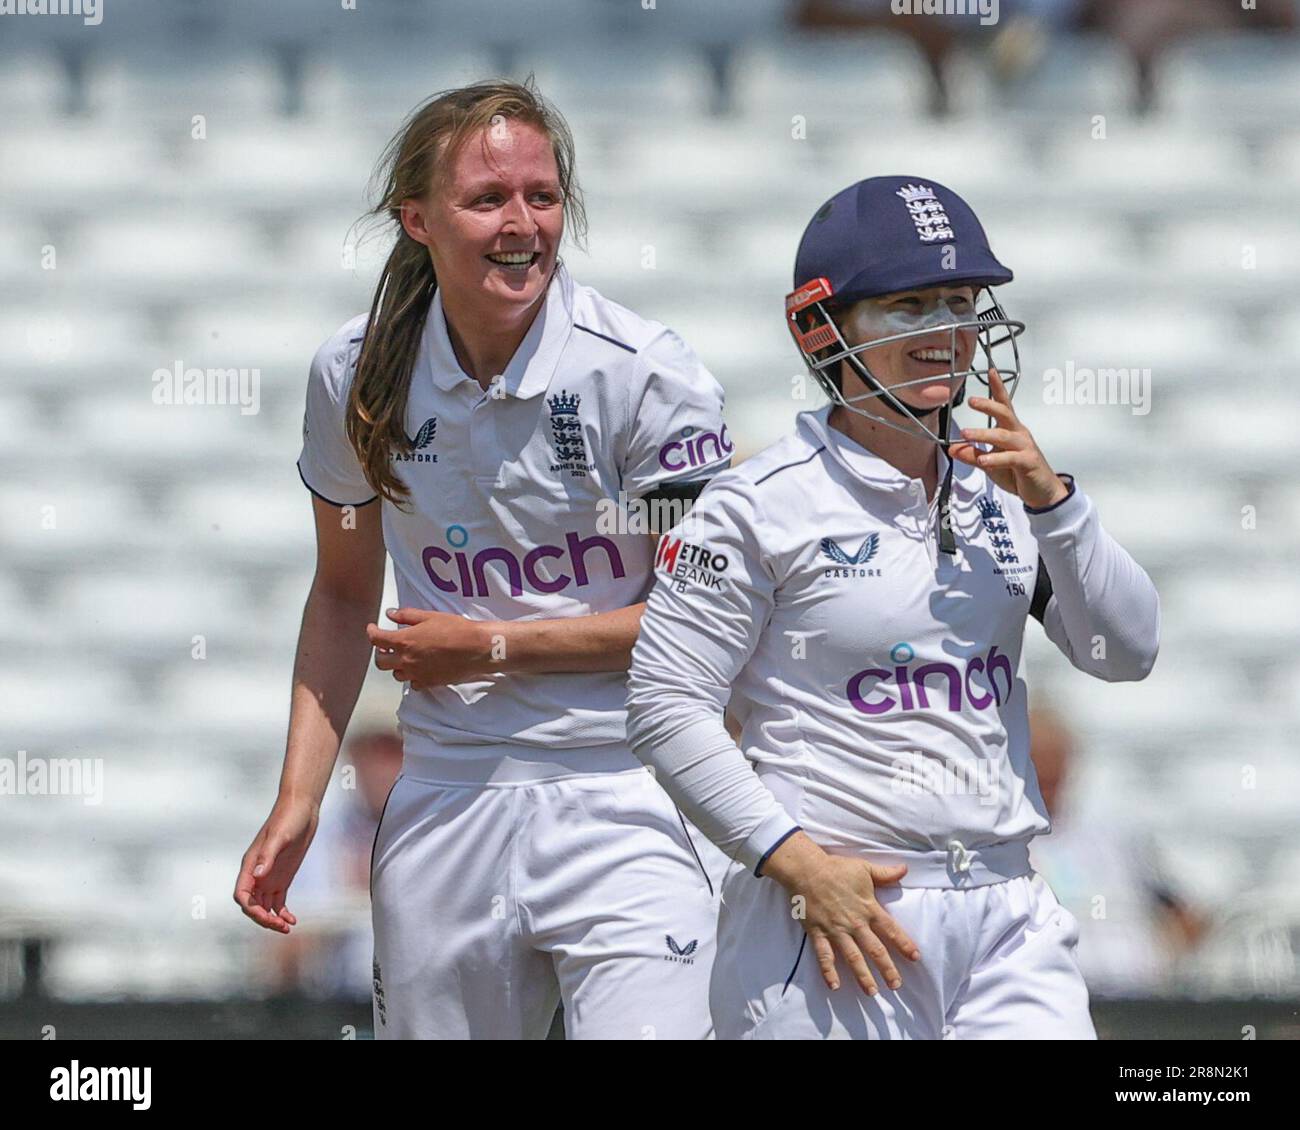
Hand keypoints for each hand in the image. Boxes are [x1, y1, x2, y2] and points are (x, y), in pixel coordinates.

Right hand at [233, 794, 317, 933]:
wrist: (302, 809)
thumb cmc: (288, 819)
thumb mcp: (279, 837)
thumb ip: (267, 856)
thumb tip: (258, 875)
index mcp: (250, 865)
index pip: (242, 894)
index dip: (250, 909)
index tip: (265, 917)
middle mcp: (256, 874)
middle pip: (252, 905)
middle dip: (263, 918)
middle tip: (281, 927)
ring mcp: (269, 877)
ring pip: (264, 906)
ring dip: (272, 919)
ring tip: (287, 928)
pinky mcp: (282, 878)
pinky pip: (277, 901)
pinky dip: (282, 913)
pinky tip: (292, 920)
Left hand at [367, 607, 495, 689]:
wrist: (476, 648)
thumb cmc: (456, 629)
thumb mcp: (430, 616)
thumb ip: (406, 616)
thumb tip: (390, 614)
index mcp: (404, 641)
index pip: (376, 639)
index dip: (371, 632)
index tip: (373, 628)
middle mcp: (406, 660)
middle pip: (380, 662)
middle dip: (380, 653)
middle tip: (385, 646)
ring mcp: (417, 674)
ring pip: (396, 674)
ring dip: (396, 665)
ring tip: (405, 656)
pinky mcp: (429, 683)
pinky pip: (413, 683)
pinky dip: (413, 676)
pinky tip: (420, 668)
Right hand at [762, 832, 919, 994]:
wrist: (806, 869)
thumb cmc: (836, 868)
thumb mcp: (864, 868)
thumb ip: (885, 873)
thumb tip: (904, 869)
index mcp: (868, 908)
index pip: (891, 929)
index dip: (904, 944)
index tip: (915, 958)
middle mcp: (854, 923)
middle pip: (874, 949)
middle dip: (887, 969)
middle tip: (896, 986)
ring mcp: (835, 930)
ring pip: (852, 957)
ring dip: (863, 975)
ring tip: (872, 992)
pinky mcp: (818, 932)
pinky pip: (824, 955)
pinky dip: (828, 971)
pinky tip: (834, 985)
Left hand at [949, 367, 1069, 509]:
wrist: (1042, 492)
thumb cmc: (1018, 474)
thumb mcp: (990, 464)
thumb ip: (973, 456)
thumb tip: (952, 449)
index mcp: (1011, 430)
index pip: (1004, 405)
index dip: (998, 387)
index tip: (991, 370)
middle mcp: (1019, 434)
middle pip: (1005, 414)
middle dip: (989, 405)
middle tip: (971, 400)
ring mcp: (1025, 447)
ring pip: (1004, 436)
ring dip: (983, 434)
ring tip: (965, 434)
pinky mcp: (1028, 462)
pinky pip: (1011, 458)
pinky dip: (995, 458)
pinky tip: (983, 460)